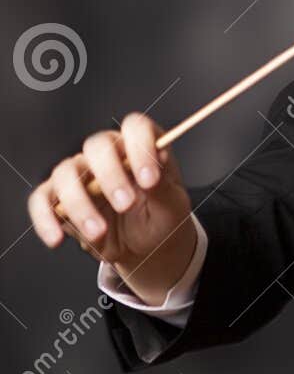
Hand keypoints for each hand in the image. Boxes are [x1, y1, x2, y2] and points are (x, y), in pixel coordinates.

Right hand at [27, 112, 196, 305]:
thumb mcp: (171, 206)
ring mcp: (81, 174)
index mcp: (141, 147)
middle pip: (97, 145)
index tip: (150, 179)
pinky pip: (42, 200)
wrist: (144, 247)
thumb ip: (163, 187)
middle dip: (110, 175)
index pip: (135, 127)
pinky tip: (57, 239)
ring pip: (66, 172)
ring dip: (80, 203)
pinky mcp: (59, 198)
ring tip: (98, 232)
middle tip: (126, 205)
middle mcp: (109, 154)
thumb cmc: (161, 218)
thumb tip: (156, 165)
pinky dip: (45, 219)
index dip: (141, 146)